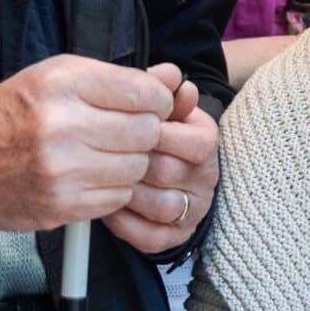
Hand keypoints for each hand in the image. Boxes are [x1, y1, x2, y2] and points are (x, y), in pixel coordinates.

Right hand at [0, 55, 177, 245]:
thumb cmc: (5, 116)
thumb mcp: (52, 78)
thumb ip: (115, 78)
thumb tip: (172, 78)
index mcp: (61, 83)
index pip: (145, 92)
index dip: (155, 100)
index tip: (146, 105)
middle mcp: (62, 125)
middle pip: (147, 131)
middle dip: (144, 132)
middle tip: (124, 132)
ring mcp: (62, 170)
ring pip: (137, 167)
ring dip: (130, 162)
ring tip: (103, 154)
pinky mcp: (62, 205)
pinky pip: (118, 196)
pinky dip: (113, 188)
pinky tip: (90, 176)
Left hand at [104, 65, 217, 254]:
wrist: (158, 168)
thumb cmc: (151, 133)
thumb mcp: (155, 107)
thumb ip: (157, 88)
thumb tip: (169, 74)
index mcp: (207, 141)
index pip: (197, 142)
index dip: (158, 135)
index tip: (124, 127)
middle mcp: (206, 177)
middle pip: (171, 172)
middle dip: (134, 162)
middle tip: (102, 153)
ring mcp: (193, 209)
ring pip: (163, 206)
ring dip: (129, 192)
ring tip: (103, 179)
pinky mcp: (175, 236)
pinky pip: (152, 236)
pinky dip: (125, 223)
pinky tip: (107, 205)